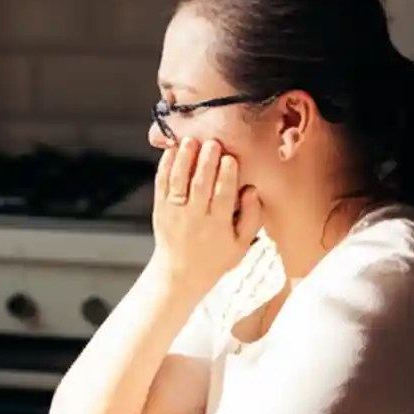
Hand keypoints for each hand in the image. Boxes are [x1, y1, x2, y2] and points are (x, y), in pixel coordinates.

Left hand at [150, 138, 263, 295]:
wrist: (180, 272)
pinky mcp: (160, 209)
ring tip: (190, 141)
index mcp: (217, 225)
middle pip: (200, 185)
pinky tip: (171, 150)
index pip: (222, 196)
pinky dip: (165, 167)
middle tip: (212, 143)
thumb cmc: (215, 257)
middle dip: (206, 162)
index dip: (226, 176)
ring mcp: (174, 212)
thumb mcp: (241, 244)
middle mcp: (194, 217)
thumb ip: (251, 217)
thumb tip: (253, 190)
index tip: (230, 159)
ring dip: (184, 159)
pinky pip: (161, 184)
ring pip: (178, 181)